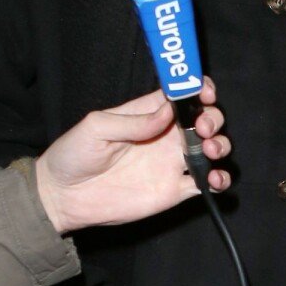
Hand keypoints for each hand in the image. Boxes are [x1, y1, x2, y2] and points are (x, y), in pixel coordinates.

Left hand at [34, 76, 230, 236]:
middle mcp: (165, 136)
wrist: (64, 196)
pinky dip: (220, 179)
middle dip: (214, 118)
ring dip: (221, 145)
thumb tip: (167, 111)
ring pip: (212, 148)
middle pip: (205, 119)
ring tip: (210, 150)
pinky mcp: (174, 190)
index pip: (183, 94)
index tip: (204, 93)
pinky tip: (214, 178)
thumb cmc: (73, 154)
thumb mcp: (96, 126)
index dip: (200, 88)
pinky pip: (206, 184)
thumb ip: (133, 120)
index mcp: (148, 114)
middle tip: (203, 128)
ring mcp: (172, 163)